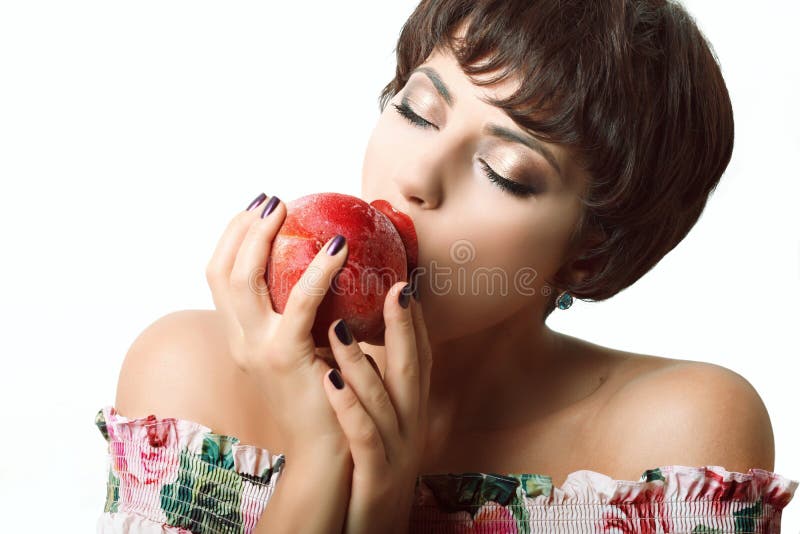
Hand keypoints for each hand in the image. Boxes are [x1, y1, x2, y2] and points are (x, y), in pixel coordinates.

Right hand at [205, 192, 352, 455]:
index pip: (220, 278)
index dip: (231, 239)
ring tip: (287, 210)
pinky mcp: (283, 357)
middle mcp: (239, 341)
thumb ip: (306, 314)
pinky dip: (318, 271)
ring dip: (262, 238)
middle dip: (241, 229)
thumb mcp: (308, 346)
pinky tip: (339, 249)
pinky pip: (298, 302)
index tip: (256, 209)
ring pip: (244, 280)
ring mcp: (255, 349)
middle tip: (270, 200)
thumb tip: (329, 267)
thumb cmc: (327, 392)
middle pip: (223, 271)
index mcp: (241, 336)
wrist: (327, 446)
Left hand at [322, 280, 431, 533]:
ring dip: (362, 359)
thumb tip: (361, 350)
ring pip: (384, 399)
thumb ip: (378, 390)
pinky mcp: (376, 476)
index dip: (417, 323)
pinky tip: (328, 379)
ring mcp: (397, 451)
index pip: (420, 361)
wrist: (374, 532)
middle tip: (395, 286)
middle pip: (413, 371)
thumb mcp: (384, 427)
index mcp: (412, 414)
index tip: (405, 284)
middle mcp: (412, 428)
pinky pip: (364, 435)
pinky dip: (349, 405)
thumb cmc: (372, 473)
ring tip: (338, 323)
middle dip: (405, 328)